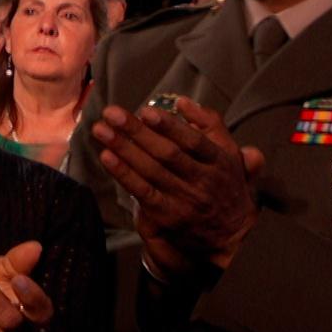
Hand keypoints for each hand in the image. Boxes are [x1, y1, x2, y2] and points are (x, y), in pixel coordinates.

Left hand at [90, 97, 263, 271]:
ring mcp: (186, 199)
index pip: (194, 142)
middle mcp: (204, 180)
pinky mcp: (168, 215)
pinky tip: (107, 157)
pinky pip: (143, 191)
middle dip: (136, 132)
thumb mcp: (227, 150)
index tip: (145, 112)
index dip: (170, 126)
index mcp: (220, 161)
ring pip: (152, 171)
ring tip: (101, 130)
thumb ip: (209, 123)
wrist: (230, 230)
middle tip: (111, 113)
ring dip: (123, 149)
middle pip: (167, 154)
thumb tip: (182, 101)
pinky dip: (124, 174)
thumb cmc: (222, 180)